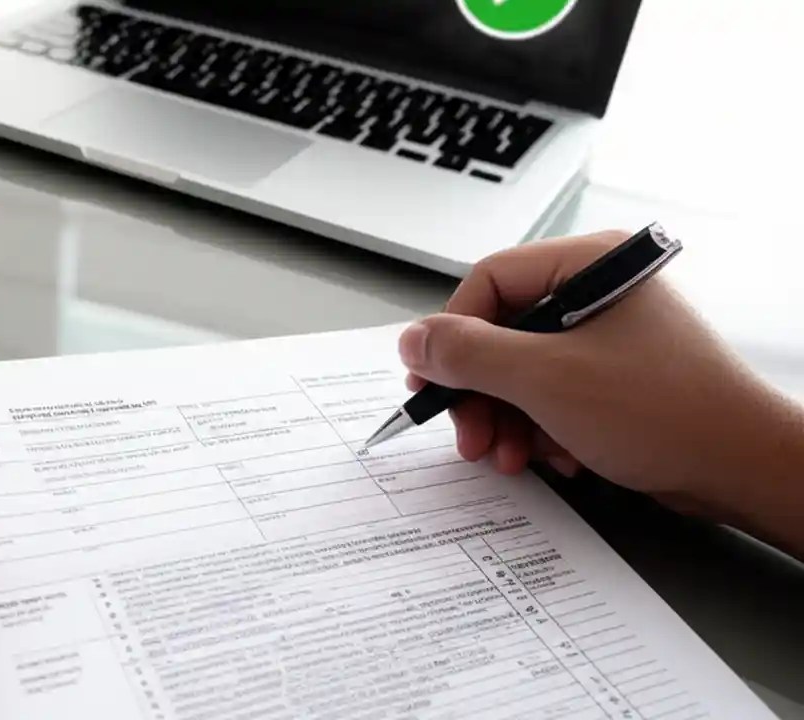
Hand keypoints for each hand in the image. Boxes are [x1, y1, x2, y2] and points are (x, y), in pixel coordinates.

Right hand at [398, 231, 803, 553]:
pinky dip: (540, 429)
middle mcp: (599, 292)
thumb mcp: (545, 379)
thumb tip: (415, 340)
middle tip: (467, 434)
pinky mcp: (616, 378)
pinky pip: (552, 395)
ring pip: (523, 371)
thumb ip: (469, 354)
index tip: (429, 378)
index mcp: (590, 265)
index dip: (451, 333)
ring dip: (505, 419)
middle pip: (502, 332)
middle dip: (479, 392)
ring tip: (507, 456)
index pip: (489, 282)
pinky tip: (553, 458)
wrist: (743, 468)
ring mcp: (608, 336)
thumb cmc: (667, 412)